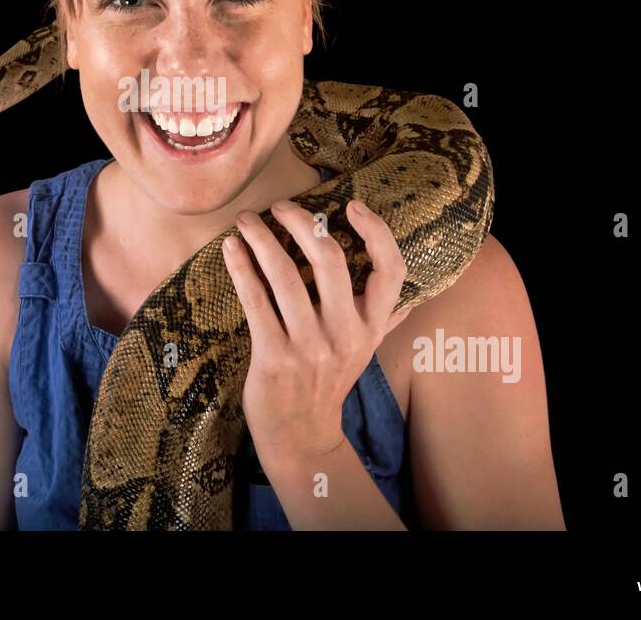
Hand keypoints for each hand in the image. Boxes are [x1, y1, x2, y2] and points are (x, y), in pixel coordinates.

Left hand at [222, 198, 410, 458]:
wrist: (300, 435)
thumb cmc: (328, 383)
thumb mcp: (364, 353)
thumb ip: (384, 322)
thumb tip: (409, 298)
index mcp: (371, 326)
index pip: (392, 270)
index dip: (376, 231)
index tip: (351, 204)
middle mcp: (345, 333)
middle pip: (331, 260)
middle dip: (302, 223)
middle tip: (279, 206)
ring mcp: (309, 346)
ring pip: (286, 276)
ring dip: (262, 239)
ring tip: (246, 221)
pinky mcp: (274, 357)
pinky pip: (256, 301)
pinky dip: (241, 269)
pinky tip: (231, 249)